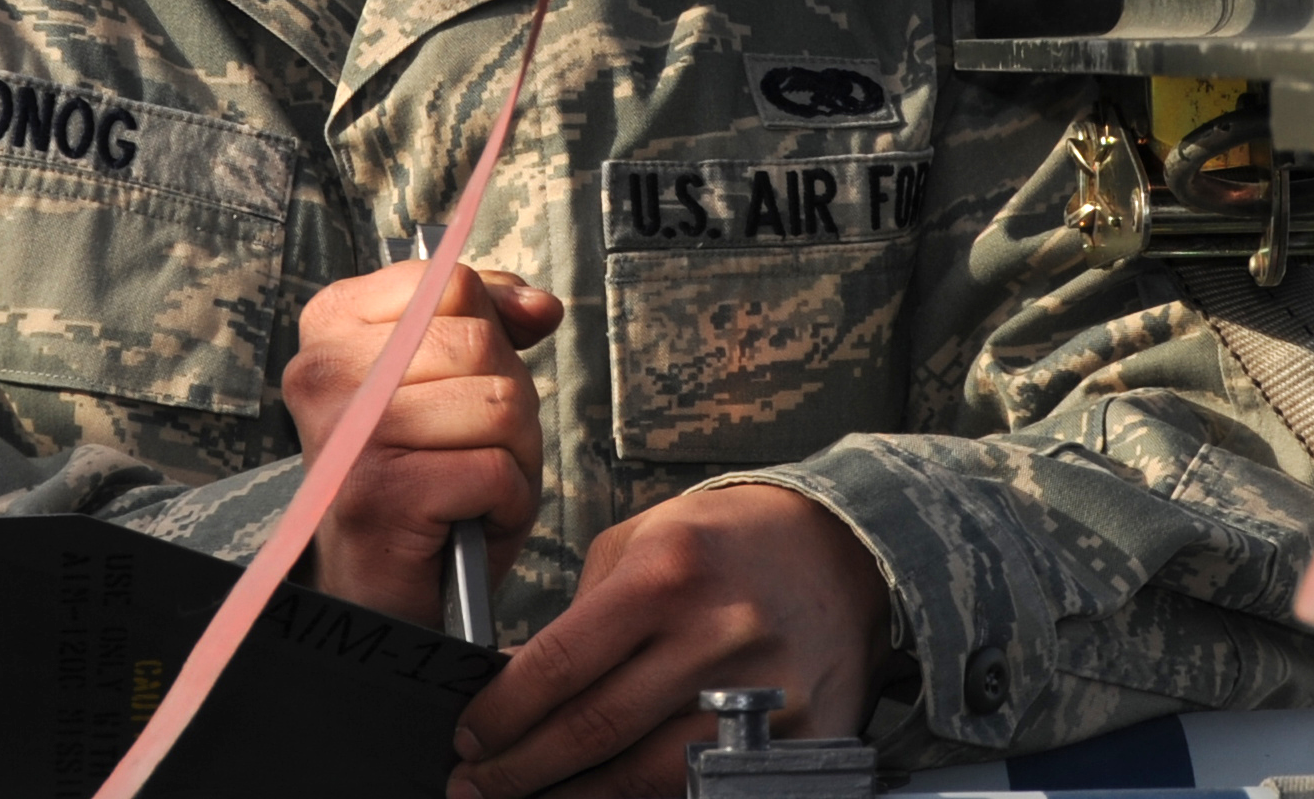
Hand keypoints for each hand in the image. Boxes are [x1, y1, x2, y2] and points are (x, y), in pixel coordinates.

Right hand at [284, 259, 563, 625]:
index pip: (454, 282)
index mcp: (331, 323)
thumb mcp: (456, 376)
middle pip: (482, 341)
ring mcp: (348, 434)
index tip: (459, 381)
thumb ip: (492, 318)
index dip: (490, 331)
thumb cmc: (423, 476)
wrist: (379, 588)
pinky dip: (506, 503)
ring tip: (468, 484)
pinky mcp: (379, 495)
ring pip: (501, 404)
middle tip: (465, 449)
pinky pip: (498, 470)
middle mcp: (324, 371)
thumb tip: (541, 306)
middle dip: (506, 401)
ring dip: (513, 455)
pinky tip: (467, 518)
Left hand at [447, 484, 893, 798]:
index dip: (504, 712)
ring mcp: (764, 693)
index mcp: (666, 576)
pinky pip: (707, 786)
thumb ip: (582, 612)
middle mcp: (715, 636)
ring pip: (646, 777)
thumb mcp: (643, 541)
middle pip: (594, 730)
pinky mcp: (801, 736)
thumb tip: (515, 683)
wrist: (844, 548)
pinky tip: (607, 798)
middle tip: (475, 785)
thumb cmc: (730, 541)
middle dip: (520, 769)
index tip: (470, 736)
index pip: (561, 664)